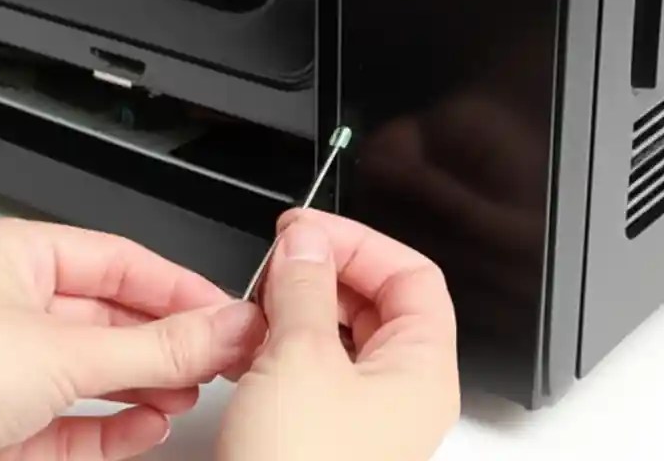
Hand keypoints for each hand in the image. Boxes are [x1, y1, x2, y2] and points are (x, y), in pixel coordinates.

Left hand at [0, 218, 266, 459]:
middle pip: (106, 317)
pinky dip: (107, 425)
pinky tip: (146, 426)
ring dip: (141, 385)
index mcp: (12, 256)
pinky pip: (65, 419)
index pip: (116, 260)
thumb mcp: (64, 351)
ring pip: (87, 371)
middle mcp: (1, 305)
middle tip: (222, 357)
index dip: (177, 286)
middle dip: (164, 341)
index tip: (226, 312)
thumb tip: (223, 328)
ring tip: (189, 391)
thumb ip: (155, 347)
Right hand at [218, 209, 459, 460]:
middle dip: (323, 272)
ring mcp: (359, 418)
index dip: (360, 241)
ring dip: (294, 309)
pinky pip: (307, 372)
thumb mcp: (301, 361)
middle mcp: (398, 395)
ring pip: (337, 336)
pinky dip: (277, 347)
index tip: (307, 228)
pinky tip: (244, 346)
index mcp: (420, 371)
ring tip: (255, 305)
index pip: (412, 276)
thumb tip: (307, 242)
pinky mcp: (317, 435)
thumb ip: (305, 288)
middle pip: (376, 303)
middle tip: (277, 259)